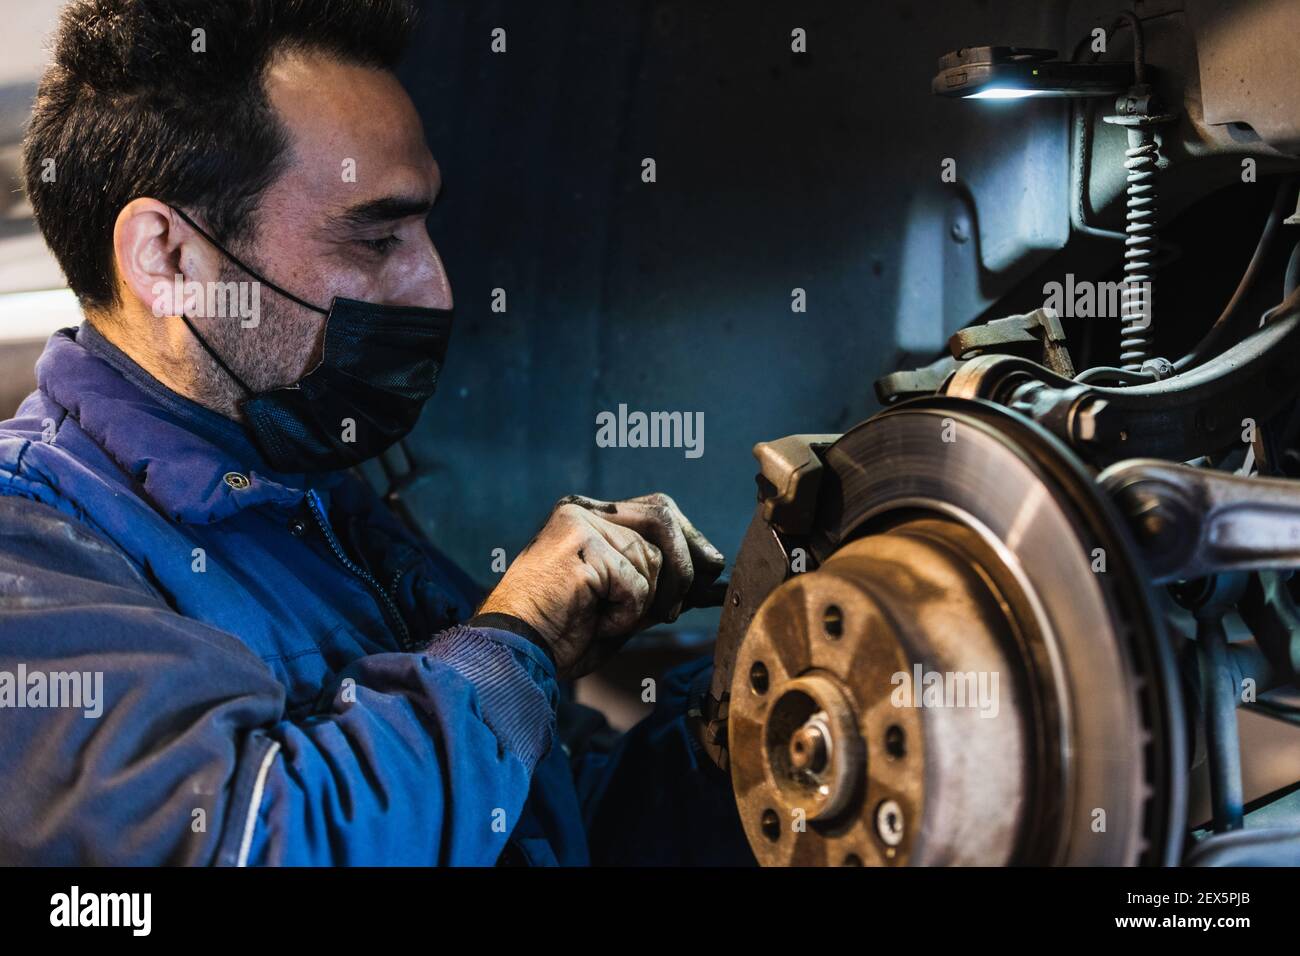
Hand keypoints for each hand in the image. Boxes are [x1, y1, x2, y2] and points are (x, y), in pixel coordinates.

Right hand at [477, 493, 724, 678]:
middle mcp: (583, 509)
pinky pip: (634, 582)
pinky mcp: (581, 545)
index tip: (712, 568)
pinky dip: (624, 614)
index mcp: (590, 516)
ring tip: (606, 619)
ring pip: (651, 557)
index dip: (689, 539)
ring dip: (641, 602)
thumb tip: (713, 576)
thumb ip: (662, 582)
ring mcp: (580, 523)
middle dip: (683, 565)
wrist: (516, 652)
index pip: (657, 510)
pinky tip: (596, 622)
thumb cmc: (562, 634)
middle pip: (662, 517)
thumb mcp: (624, 602)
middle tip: (673, 609)